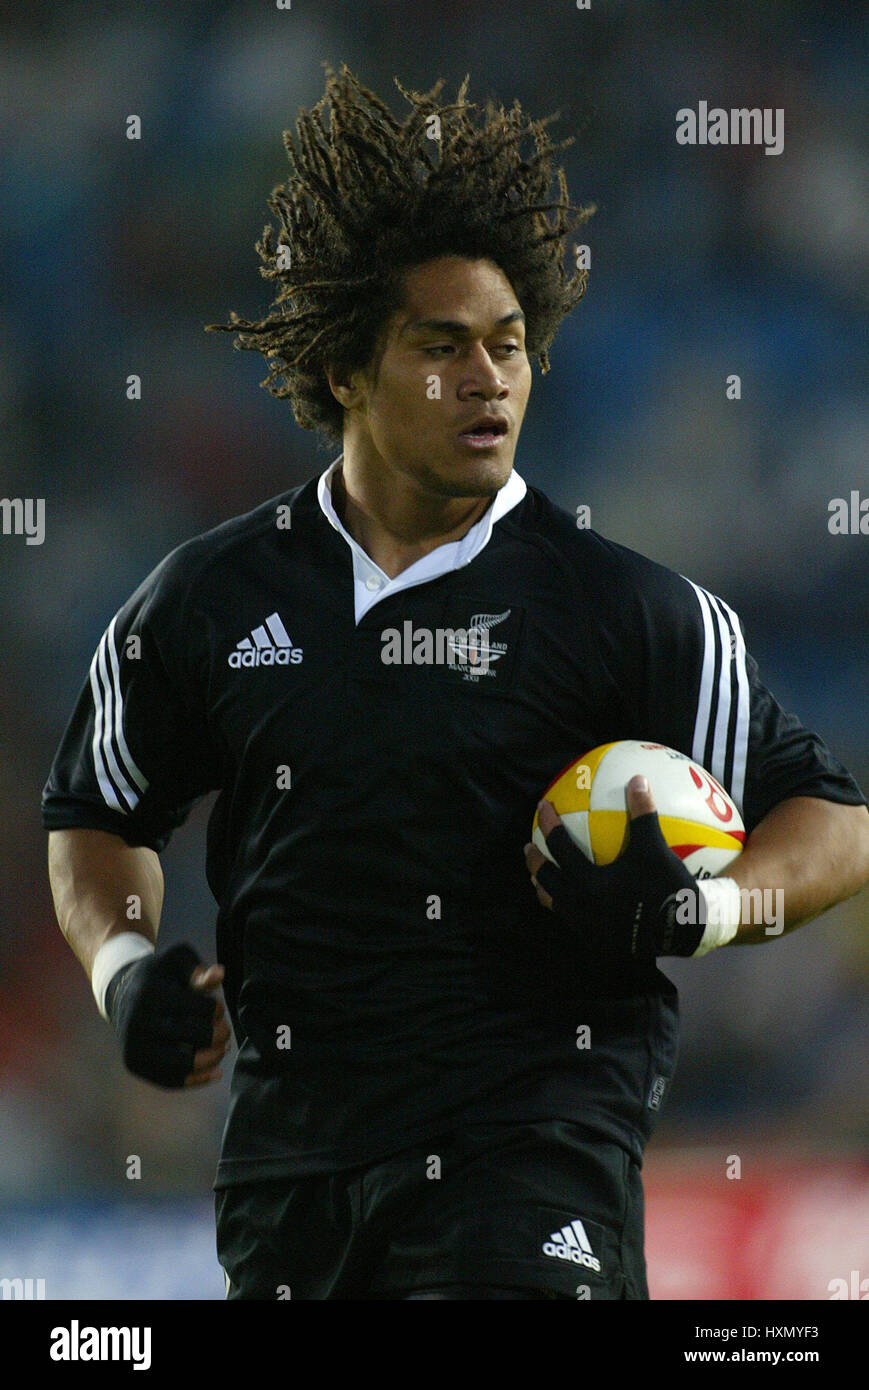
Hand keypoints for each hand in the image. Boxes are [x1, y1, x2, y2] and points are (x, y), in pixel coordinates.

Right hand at [105, 944, 230, 1088]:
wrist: (122, 994)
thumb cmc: (159, 976)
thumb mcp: (176, 962)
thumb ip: (198, 971)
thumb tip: (219, 974)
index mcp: (151, 993)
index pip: (199, 1008)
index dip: (217, 1009)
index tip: (217, 1007)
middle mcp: (138, 1021)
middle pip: (194, 1037)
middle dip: (219, 1034)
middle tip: (225, 1030)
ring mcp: (133, 1045)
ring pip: (182, 1065)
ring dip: (211, 1059)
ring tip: (223, 1049)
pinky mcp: (133, 1064)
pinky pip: (169, 1080)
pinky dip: (195, 1079)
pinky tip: (215, 1072)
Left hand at [523, 776, 704, 962]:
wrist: (683, 934)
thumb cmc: (668, 889)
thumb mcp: (655, 850)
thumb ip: (643, 815)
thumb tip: (638, 779)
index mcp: (588, 883)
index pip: (559, 847)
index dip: (549, 824)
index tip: (543, 807)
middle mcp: (580, 906)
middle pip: (547, 880)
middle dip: (535, 862)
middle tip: (529, 846)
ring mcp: (586, 926)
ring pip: (555, 903)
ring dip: (545, 886)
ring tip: (539, 878)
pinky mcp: (597, 939)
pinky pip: (572, 919)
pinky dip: (565, 905)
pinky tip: (574, 899)